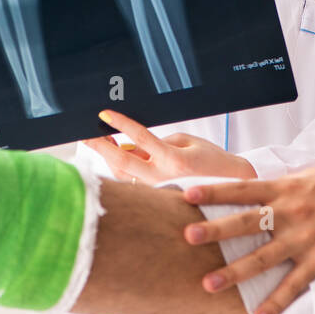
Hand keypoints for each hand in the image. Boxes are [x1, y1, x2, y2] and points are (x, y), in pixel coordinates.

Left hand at [83, 109, 256, 185]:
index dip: (121, 124)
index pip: (141, 138)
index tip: (104, 114)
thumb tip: (129, 144)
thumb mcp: (187, 142)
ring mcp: (157, 192)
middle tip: (85, 133)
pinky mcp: (155, 199)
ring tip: (98, 141)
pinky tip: (114, 157)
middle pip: (123, 162)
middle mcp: (163, 179)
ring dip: (107, 158)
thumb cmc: (211, 161)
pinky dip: (118, 170)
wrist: (228, 188)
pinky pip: (130, 185)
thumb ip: (156, 142)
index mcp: (174, 161)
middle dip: (101, 146)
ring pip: (122, 176)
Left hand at [180, 167, 314, 313]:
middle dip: (216, 230)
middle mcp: (291, 213)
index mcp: (286, 188)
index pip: (243, 189)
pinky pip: (295, 284)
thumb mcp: (308, 177)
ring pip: (264, 257)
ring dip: (235, 272)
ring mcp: (304, 238)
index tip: (189, 194)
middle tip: (187, 236)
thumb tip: (256, 189)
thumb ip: (281, 186)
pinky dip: (277, 302)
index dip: (215, 191)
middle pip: (247, 222)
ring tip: (209, 283)